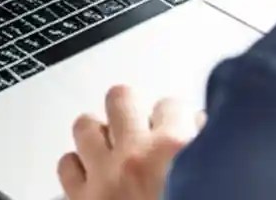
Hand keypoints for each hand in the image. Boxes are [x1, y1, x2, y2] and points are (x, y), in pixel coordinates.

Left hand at [56, 86, 205, 199]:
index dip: (176, 116)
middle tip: (139, 125)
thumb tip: (200, 130)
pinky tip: (91, 173)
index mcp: (176, 148)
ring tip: (110, 144)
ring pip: (86, 126)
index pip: (173, 105)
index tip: (178, 125)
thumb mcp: (209, 174)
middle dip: (131, 109)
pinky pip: (67, 166)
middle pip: (121, 98)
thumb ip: (202, 146)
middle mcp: (136, 156)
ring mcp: (104, 177)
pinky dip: (77, 166)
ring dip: (99, 132)